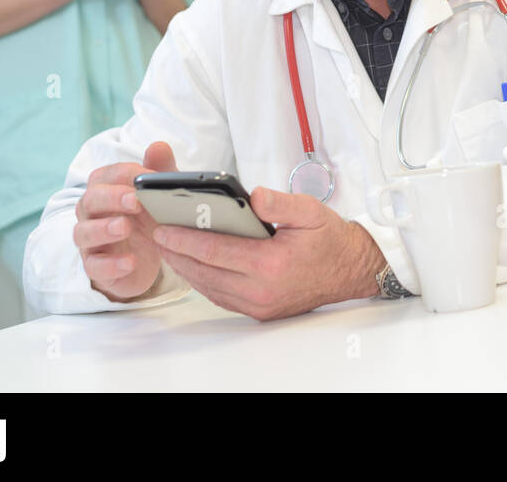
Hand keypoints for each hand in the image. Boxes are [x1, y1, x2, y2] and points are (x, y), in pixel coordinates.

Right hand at [76, 141, 177, 300]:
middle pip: (90, 200)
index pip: (107, 175)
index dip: (127, 175)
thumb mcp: (157, 195)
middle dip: (111, 198)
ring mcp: (90, 241)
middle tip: (136, 200)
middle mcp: (91, 213)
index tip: (149, 178)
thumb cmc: (146, 219)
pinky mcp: (96, 267)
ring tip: (126, 227)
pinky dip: (111, 264)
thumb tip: (159, 146)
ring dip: (103, 228)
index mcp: (105, 190)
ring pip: (84, 232)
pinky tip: (130, 262)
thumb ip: (158, 171)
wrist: (143, 260)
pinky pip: (95, 266)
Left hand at [150, 187, 385, 320]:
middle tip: (155, 235)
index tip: (163, 229)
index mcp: (271, 264)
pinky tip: (194, 265)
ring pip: (209, 287)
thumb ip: (280, 203)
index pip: (215, 251)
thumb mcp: (311, 210)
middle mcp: (261, 290)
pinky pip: (221, 296)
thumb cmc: (330, 239)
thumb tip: (254, 195)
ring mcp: (258, 305)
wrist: (351, 270)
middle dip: (177, 253)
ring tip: (169, 247)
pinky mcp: (259, 311)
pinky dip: (203, 280)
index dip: (185, 239)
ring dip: (186, 268)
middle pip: (205, 272)